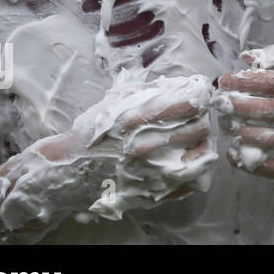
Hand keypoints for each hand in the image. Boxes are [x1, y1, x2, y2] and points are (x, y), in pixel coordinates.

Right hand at [0, 74, 216, 228]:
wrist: (69, 170)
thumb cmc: (93, 132)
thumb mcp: (116, 101)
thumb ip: (151, 89)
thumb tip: (185, 82)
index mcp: (139, 118)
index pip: (192, 101)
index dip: (202, 94)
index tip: (201, 93)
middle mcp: (149, 146)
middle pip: (202, 126)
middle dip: (202, 117)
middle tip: (197, 116)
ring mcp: (154, 172)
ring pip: (204, 154)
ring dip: (203, 142)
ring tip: (193, 137)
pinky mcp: (157, 192)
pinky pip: (195, 179)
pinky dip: (197, 167)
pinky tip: (187, 158)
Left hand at [216, 39, 273, 184]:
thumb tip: (248, 57)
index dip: (247, 81)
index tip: (226, 80)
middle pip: (271, 110)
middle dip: (239, 106)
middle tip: (220, 103)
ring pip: (271, 138)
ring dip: (243, 132)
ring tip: (227, 125)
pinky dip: (254, 162)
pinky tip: (237, 153)